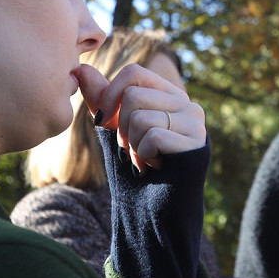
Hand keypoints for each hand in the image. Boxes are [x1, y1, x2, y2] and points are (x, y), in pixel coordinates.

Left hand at [74, 62, 205, 172]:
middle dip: (121, 129)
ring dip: (132, 147)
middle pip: (133, 96)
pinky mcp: (196, 143)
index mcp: (169, 95)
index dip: (110, 95)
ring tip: (145, 160)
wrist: (155, 209)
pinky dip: (143, 157)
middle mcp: (187, 104)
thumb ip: (102, 100)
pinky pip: (153, 138)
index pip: (133, 72)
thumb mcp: (114, 129)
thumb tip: (82, 68)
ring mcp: (195, 123)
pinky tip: (154, 168)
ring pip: (140, 118)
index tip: (103, 121)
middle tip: (132, 149)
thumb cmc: (136, 166)